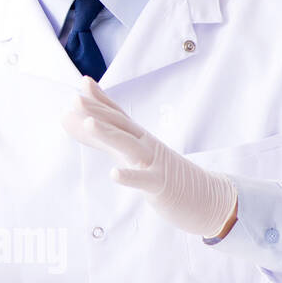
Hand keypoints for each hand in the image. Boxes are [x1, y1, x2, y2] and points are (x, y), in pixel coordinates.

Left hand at [62, 77, 237, 237]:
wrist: (207, 198)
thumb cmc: (164, 174)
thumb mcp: (134, 153)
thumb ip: (108, 138)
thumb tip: (80, 121)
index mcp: (140, 138)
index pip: (118, 116)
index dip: (99, 100)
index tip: (82, 84)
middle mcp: (146, 145)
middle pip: (121, 125)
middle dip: (97, 110)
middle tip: (75, 98)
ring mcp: (154, 163)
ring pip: (129, 146)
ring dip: (108, 133)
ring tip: (88, 123)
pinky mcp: (161, 185)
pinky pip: (144, 180)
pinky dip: (129, 176)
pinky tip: (113, 174)